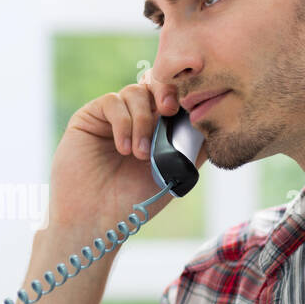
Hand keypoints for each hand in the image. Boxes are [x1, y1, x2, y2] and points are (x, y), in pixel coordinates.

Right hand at [46, 68, 207, 231]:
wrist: (96, 219)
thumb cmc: (134, 202)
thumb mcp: (174, 174)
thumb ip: (193, 147)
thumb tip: (215, 122)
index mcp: (157, 129)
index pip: (174, 97)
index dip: (184, 95)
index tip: (191, 109)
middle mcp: (135, 118)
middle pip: (155, 84)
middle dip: (166, 91)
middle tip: (170, 110)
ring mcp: (112, 117)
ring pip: (135, 92)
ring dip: (143, 120)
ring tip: (140, 154)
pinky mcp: (89, 118)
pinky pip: (112, 102)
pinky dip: (123, 123)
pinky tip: (124, 149)